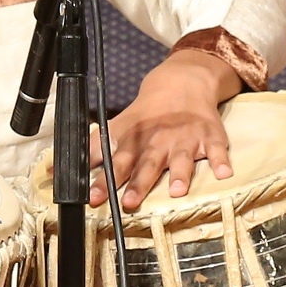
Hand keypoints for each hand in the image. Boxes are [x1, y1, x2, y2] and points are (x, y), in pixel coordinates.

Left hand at [91, 51, 240, 210]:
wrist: (181, 84)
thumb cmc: (147, 116)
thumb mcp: (119, 127)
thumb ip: (95, 150)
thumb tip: (60, 171)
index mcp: (135, 140)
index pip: (116, 162)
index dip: (103, 180)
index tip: (92, 198)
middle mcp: (159, 140)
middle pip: (147, 164)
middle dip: (139, 183)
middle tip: (130, 202)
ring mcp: (185, 138)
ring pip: (182, 158)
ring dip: (179, 174)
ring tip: (177, 191)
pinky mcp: (209, 135)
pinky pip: (216, 148)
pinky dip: (221, 160)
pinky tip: (225, 173)